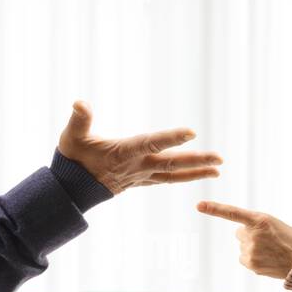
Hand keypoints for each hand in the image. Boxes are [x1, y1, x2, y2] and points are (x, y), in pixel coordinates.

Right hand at [57, 101, 221, 193]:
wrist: (71, 189)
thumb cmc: (72, 159)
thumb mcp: (72, 136)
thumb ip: (79, 119)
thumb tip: (80, 102)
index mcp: (123, 152)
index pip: (151, 143)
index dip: (170, 138)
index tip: (192, 132)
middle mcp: (136, 166)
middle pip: (171, 163)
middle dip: (196, 160)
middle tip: (220, 159)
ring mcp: (140, 176)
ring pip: (173, 175)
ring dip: (196, 171)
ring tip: (218, 171)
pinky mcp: (140, 181)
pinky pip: (166, 180)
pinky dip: (183, 177)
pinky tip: (196, 174)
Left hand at [196, 201, 291, 279]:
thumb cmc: (291, 239)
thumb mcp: (275, 224)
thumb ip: (255, 225)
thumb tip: (238, 236)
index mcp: (260, 220)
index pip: (232, 212)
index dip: (214, 208)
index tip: (198, 205)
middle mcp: (253, 235)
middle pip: (240, 233)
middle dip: (249, 235)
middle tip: (269, 239)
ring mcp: (251, 251)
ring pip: (243, 246)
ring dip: (252, 247)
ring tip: (271, 250)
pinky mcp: (251, 264)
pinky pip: (244, 258)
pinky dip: (253, 258)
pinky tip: (268, 259)